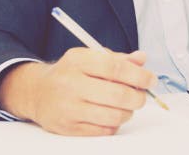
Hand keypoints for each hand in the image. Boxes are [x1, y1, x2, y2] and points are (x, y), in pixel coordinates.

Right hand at [0, 48, 156, 135]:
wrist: (37, 92)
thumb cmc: (70, 72)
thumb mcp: (90, 57)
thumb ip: (118, 58)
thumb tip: (141, 59)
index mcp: (78, 61)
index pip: (116, 68)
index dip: (139, 76)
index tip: (151, 80)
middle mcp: (71, 84)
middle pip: (117, 95)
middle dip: (138, 97)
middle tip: (141, 96)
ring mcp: (68, 108)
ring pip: (113, 116)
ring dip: (128, 112)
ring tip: (126, 106)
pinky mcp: (67, 127)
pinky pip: (102, 131)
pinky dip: (114, 124)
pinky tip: (111, 115)